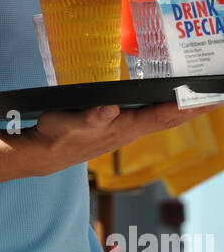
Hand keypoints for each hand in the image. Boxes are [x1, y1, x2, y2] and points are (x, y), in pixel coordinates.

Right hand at [26, 99, 223, 176]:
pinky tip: (171, 104)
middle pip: (171, 117)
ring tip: (204, 100)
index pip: (164, 114)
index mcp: (124, 126)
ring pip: (164, 118)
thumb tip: (110, 108)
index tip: (210, 97)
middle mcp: (131, 130)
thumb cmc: (57, 136)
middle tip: (219, 96)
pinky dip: (167, 109)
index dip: (187, 105)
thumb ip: (90, 117)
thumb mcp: (69, 123)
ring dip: (186, 109)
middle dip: (196, 107)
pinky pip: (152, 117)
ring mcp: (126, 131)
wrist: (45, 154)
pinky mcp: (120, 129)